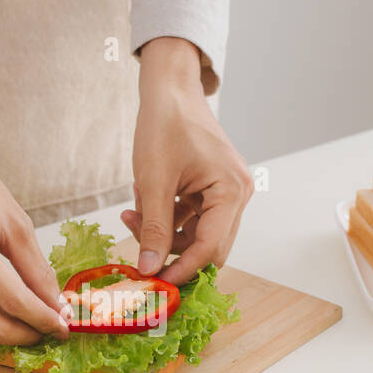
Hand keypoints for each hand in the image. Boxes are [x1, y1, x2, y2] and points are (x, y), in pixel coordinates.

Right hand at [0, 119, 67, 344]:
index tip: (62, 328)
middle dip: (23, 335)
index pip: (13, 301)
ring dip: (4, 327)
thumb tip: (54, 307)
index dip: (43, 319)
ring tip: (30, 320)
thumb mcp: (16, 223)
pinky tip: (2, 304)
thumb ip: (36, 270)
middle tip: (47, 332)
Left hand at [123, 37, 253, 284]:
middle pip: (208, 247)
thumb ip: (154, 228)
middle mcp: (238, 194)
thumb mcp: (153, 181)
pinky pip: (191, 219)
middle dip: (170, 250)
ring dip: (164, 233)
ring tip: (133, 213)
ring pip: (196, 235)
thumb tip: (149, 269)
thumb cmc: (165, 125)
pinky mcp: (212, 189)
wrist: (169, 89)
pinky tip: (142, 203)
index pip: (210, 248)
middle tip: (138, 251)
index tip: (155, 284)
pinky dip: (167, 219)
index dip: (182, 270)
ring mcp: (227, 192)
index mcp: (231, 191)